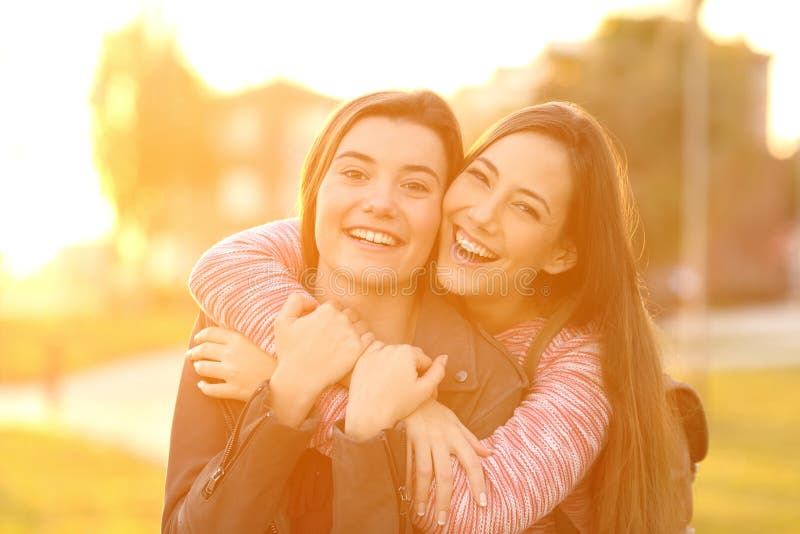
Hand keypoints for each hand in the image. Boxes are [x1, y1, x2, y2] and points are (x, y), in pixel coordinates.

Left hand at [186, 327, 275, 401]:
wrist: (290, 379)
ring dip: (198, 366)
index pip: (211, 333)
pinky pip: (211, 389)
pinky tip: (202, 386)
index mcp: (239, 339)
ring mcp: (232, 373)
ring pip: (203, 368)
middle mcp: (232, 354)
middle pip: (204, 349)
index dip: (202, 336)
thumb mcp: (262, 339)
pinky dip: (203, 387)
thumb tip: (232, 331)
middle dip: (194, 351)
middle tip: (191, 353)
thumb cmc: (278, 357)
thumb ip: (245, 335)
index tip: (198, 339)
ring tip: (198, 367)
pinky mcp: (234, 389)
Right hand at [270, 294, 371, 426]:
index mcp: (326, 310)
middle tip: (334, 336)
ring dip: (355, 330)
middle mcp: (342, 320)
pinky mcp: (358, 350)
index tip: (323, 327)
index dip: (328, 315)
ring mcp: (352, 335)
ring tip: (344, 342)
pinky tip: (354, 348)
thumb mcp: (282, 321)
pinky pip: (369, 338)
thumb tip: (313, 302)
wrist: (299, 379)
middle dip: (343, 322)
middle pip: (350, 314)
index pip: (335, 305)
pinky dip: (365, 341)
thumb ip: (295, 302)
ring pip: (361, 325)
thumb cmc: (290, 351)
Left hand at [345, 342, 446, 440]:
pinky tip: (382, 375)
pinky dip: (381, 360)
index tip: (420, 390)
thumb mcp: (425, 390)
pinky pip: (377, 353)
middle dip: (412, 368)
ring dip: (397, 364)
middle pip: (410, 356)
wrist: (367, 415)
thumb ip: (438, 372)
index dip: (426, 376)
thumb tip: (444, 357)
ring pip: (395, 354)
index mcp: (408, 353)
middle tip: (408, 389)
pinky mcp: (363, 358)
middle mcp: (391, 347)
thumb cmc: (396, 405)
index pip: (425, 361)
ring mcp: (375, 352)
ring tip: (394, 384)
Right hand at [405, 399, 491, 523]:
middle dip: (444, 498)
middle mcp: (440, 440)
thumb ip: (472, 440)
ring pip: (423, 472)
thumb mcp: (457, 422)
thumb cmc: (437, 412)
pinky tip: (409, 496)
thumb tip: (489, 454)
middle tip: (443, 519)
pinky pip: (409, 466)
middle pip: (444, 474)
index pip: (471, 462)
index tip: (482, 502)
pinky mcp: (408, 442)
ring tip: (422, 512)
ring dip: (422, 494)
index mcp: (456, 436)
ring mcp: (423, 442)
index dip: (478, 483)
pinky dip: (408, 482)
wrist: (414, 397)